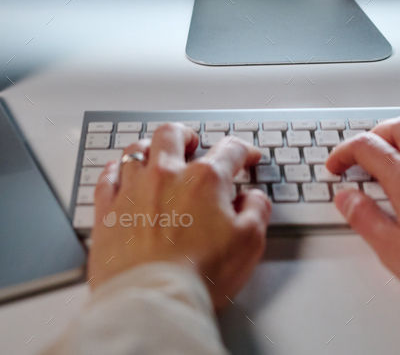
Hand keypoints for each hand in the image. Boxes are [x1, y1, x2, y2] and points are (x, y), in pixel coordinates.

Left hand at [88, 124, 271, 307]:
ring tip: (155, 154)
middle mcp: (167, 176)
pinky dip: (114, 171)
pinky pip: (107, 178)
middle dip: (186, 135)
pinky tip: (117, 173)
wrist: (152, 301)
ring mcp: (133, 191)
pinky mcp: (107, 212)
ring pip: (136, 151)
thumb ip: (256, 211)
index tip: (246, 158)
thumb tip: (254, 198)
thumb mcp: (248, 243)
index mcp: (204, 180)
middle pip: (173, 135)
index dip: (242, 151)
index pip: (229, 150)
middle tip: (193, 142)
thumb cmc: (197, 275)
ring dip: (149, 148)